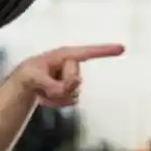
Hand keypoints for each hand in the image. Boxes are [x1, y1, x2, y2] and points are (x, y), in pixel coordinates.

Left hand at [11, 44, 125, 107]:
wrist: (28, 84)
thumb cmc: (29, 74)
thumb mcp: (32, 77)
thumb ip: (49, 84)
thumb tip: (62, 91)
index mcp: (65, 55)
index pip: (89, 52)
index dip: (105, 51)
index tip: (122, 48)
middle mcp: (72, 66)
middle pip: (75, 80)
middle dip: (62, 85)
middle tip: (44, 85)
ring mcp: (74, 79)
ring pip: (73, 93)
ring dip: (57, 96)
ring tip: (44, 90)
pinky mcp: (72, 92)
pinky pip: (70, 102)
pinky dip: (56, 103)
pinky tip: (47, 97)